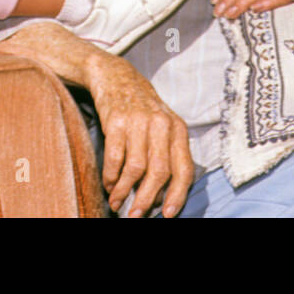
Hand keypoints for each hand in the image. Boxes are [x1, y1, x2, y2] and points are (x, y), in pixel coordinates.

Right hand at [0, 22, 194, 217]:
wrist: (116, 77)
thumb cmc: (141, 109)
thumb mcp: (162, 127)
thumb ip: (166, 155)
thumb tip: (161, 197)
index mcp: (178, 129)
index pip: (184, 169)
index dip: (177, 195)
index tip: (166, 215)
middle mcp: (162, 125)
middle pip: (159, 172)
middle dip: (147, 200)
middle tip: (135, 216)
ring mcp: (139, 122)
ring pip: (136, 168)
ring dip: (125, 191)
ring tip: (117, 203)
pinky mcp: (117, 121)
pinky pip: (115, 157)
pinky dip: (111, 176)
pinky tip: (109, 184)